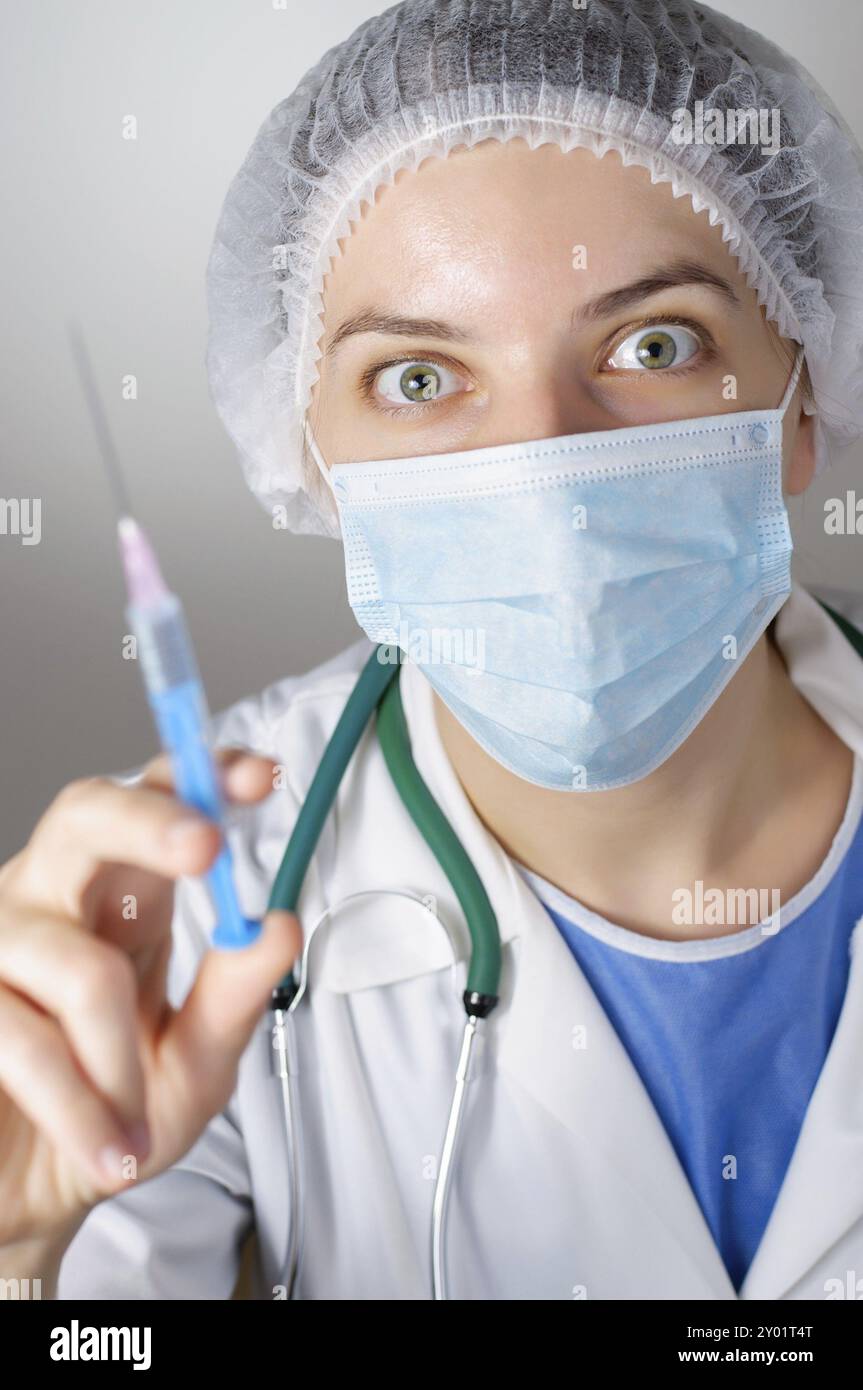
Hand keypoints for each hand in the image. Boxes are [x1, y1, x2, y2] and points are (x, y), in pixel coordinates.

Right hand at [0, 749, 300, 1249]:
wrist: (33, 1195)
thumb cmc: (116, 1115)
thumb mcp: (193, 1066)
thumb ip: (233, 997)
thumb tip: (278, 925)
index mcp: (123, 898)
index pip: (157, 805)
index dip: (201, 778)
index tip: (259, 775)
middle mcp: (53, 897)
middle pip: (84, 813)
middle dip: (151, 822)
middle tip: (205, 849)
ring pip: (79, 967)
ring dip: (121, 1062)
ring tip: (137, 1129)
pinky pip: (25, 1041)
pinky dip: (82, 1108)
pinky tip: (107, 1151)